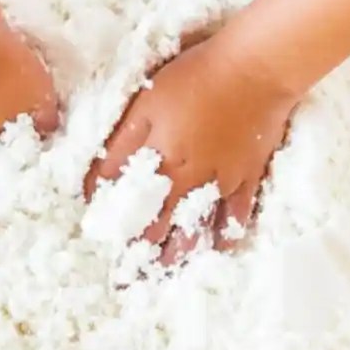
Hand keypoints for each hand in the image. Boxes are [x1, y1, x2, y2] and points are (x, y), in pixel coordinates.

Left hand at [85, 36, 297, 263]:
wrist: (255, 70)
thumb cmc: (195, 78)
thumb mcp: (144, 102)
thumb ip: (118, 145)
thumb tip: (94, 186)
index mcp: (156, 164)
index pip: (123, 205)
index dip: (108, 223)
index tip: (98, 240)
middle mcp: (185, 184)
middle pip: (156, 229)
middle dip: (137, 254)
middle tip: (124, 279)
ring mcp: (219, 185)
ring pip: (193, 233)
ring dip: (175, 257)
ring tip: (161, 276)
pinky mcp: (247, 179)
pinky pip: (235, 219)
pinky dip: (223, 238)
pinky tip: (215, 250)